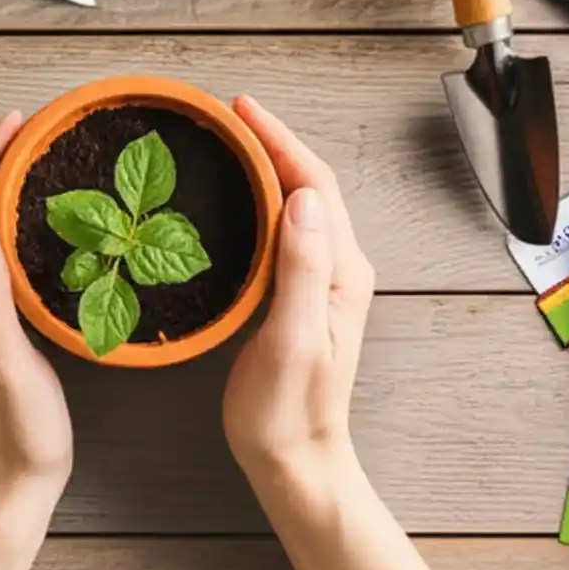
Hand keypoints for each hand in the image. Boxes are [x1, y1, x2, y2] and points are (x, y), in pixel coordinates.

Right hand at [223, 96, 375, 479]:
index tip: (241, 110)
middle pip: (311, 187)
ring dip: (269, 168)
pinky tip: (236, 201)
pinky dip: (261, 203)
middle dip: (273, 144)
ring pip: (298, 206)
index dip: (280, 141)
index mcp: (341, 272)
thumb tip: (300, 197)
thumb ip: (300, 268)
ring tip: (229, 144)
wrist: (295, 459)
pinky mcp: (300, 298)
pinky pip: (285, 233)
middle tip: (227, 117)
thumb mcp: (293, 339)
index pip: (316, 186)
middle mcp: (338, 269)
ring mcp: (321, 283)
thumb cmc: (288, 410)